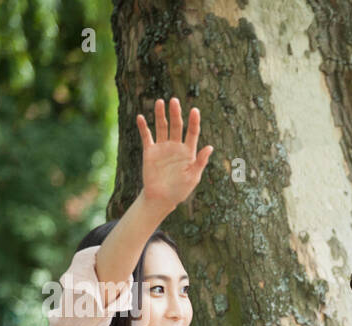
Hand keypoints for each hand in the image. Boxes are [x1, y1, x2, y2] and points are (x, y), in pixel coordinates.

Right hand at [137, 97, 213, 211]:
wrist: (162, 198)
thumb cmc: (180, 190)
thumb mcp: (193, 177)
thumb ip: (200, 162)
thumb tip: (210, 147)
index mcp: (188, 152)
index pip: (192, 133)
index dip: (194, 122)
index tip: (195, 110)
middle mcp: (175, 146)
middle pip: (176, 126)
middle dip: (175, 113)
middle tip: (174, 100)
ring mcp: (162, 148)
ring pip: (161, 127)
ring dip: (160, 115)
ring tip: (160, 102)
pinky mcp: (150, 152)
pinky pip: (146, 137)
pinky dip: (143, 127)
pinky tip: (141, 117)